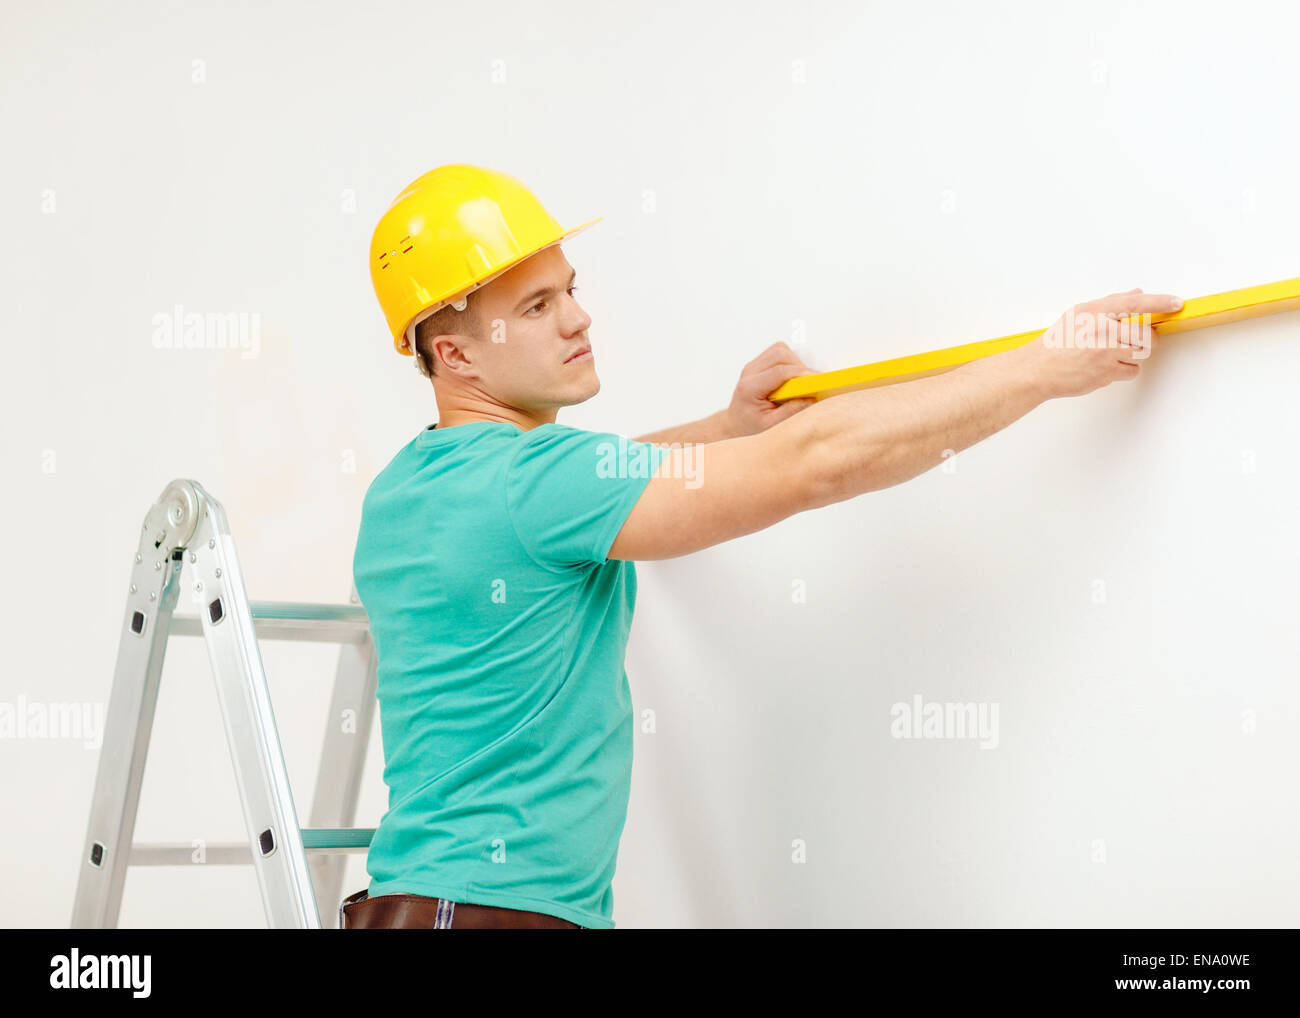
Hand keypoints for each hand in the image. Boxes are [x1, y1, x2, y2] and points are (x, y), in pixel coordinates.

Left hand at [724, 342, 818, 436]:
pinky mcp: (759, 364)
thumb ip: (790, 412)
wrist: (736, 422)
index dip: (801, 373)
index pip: (779, 372)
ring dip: (795, 362)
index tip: (818, 380)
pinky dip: (790, 362)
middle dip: (800, 365)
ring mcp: (753, 366)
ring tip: (801, 381)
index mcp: (750, 388)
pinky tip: (793, 378)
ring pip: (780, 350)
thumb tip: (811, 397)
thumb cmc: (750, 426)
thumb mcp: (770, 426)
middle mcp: (750, 372)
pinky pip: (778, 353)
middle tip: (811, 382)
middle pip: (780, 354)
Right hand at [1013, 287, 1181, 399]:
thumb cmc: (1056, 343)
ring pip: (1141, 354)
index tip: (1176, 303)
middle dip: (1147, 340)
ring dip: (1132, 356)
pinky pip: (1131, 371)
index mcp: (1095, 311)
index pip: (1136, 303)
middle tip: (1133, 341)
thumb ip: (1109, 303)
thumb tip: (1136, 294)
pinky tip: (1105, 368)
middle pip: (1145, 335)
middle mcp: (1101, 329)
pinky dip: (1123, 371)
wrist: (1037, 370)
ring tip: (1111, 355)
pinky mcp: (1105, 372)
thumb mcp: (1078, 314)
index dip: (1160, 302)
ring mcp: (1104, 352)